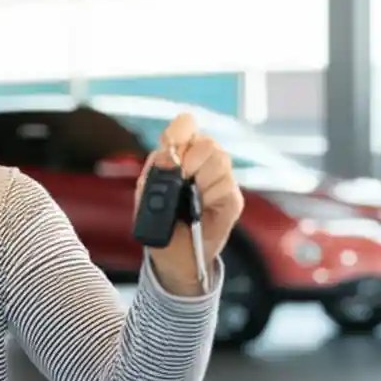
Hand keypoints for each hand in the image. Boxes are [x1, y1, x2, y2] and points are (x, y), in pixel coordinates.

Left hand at [133, 111, 244, 296]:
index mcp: (179, 153)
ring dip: (200, 181)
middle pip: (207, 142)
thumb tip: (168, 156)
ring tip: (190, 200)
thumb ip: (157, 169)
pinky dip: (210, 199)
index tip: (170, 151)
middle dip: (189, 161)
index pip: (186, 124)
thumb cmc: (160, 221)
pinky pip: (227, 187)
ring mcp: (221, 179)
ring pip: (220, 160)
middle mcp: (203, 161)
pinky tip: (202, 210)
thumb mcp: (147, 193)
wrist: (173, 255)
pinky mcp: (233, 199)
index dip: (180, 133)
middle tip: (180, 181)